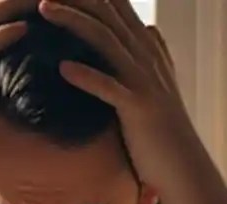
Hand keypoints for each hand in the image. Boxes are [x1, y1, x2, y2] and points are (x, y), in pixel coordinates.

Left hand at [38, 0, 201, 192]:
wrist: (183, 165)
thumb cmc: (163, 128)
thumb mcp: (159, 84)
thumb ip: (153, 53)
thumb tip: (149, 29)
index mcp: (146, 49)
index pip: (115, 7)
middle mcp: (146, 57)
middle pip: (107, 14)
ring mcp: (143, 81)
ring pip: (106, 40)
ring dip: (73, 21)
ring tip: (42, 8)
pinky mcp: (139, 108)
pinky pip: (109, 87)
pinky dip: (86, 76)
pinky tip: (62, 68)